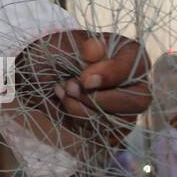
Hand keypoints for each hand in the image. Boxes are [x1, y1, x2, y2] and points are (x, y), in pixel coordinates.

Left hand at [17, 30, 151, 145]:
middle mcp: (135, 84)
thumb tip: (93, 48)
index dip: (112, 75)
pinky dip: (80, 119)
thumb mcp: (70, 43)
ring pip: (118, 121)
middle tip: (71, 86)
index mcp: (129, 56)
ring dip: (83, 108)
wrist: (38, 73)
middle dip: (98, 98)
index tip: (84, 78)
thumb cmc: (59, 54)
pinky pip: (104, 133)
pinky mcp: (112, 127)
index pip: (136, 67)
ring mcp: (125, 109)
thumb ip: (86, 47)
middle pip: (137, 101)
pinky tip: (65, 104)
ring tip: (63, 91)